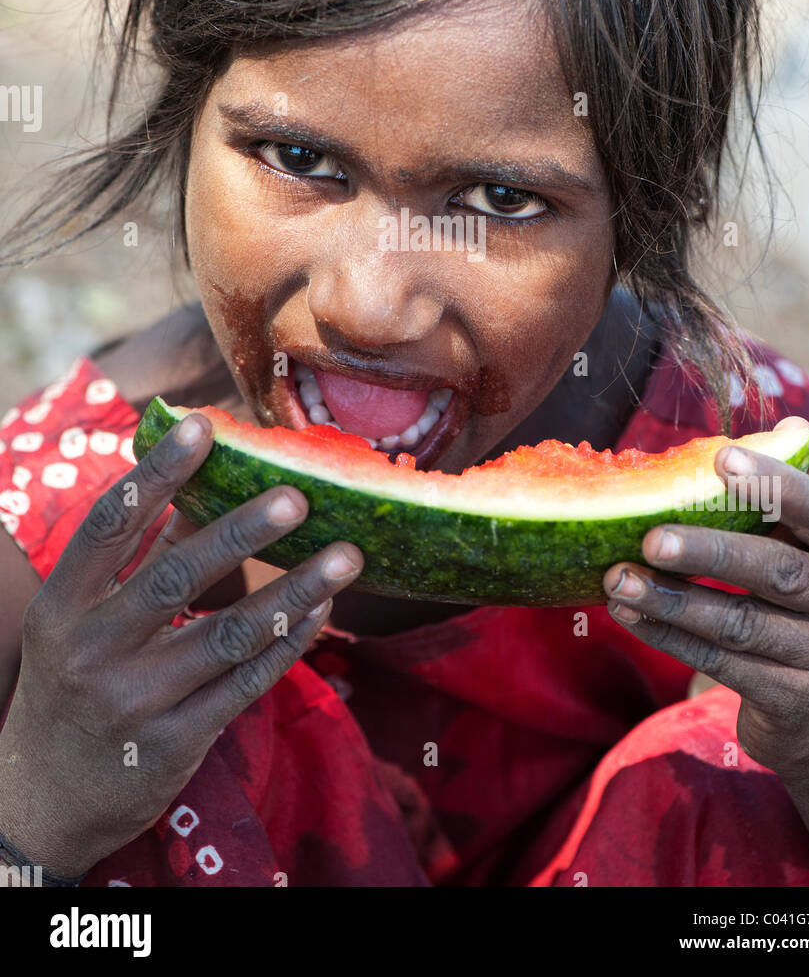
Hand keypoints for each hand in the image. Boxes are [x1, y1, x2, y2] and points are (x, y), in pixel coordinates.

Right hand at [0, 411, 362, 877]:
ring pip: (227, 637)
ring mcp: (135, 703)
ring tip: (345, 556)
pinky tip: (321, 611)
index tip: (202, 425)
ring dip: (293, 591)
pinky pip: (245, 685)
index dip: (155, 473)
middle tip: (297, 497)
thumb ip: (137, 559)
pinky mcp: (175, 744)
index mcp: (61, 609)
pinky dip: (288, 644)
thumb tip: (199, 487)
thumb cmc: (68, 690)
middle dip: (240, 534)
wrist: (43, 804)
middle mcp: (92, 653)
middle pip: (175, 579)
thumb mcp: (77, 623)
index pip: (109, 527)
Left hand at [602, 416, 808, 862]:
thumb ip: (800, 507)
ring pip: (740, 623)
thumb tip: (793, 424)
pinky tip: (630, 613)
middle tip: (650, 537)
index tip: (721, 457)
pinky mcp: (799, 704)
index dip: (775, 483)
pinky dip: (670, 637)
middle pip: (779, 571)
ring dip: (671, 599)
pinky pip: (722, 663)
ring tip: (617, 578)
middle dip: (709, 551)